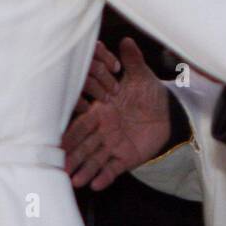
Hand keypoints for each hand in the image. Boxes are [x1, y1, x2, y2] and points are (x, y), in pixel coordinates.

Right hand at [62, 38, 170, 190]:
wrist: (168, 112)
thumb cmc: (149, 93)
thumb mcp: (141, 76)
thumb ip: (133, 61)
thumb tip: (126, 40)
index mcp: (101, 111)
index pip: (83, 122)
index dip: (71, 130)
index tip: (57, 138)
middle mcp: (103, 130)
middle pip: (84, 144)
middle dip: (72, 155)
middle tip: (59, 166)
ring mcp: (113, 145)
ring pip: (95, 159)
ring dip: (85, 170)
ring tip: (74, 181)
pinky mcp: (126, 158)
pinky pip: (114, 169)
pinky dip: (105, 177)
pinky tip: (96, 185)